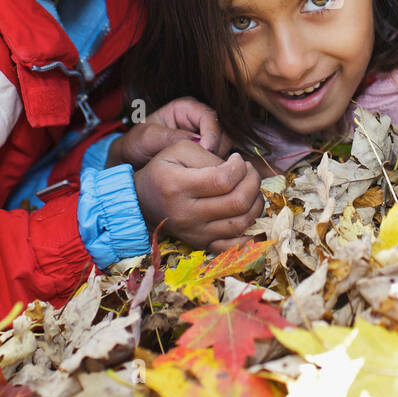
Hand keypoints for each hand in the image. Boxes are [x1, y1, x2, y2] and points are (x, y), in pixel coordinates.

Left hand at [108, 97, 233, 167]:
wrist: (130, 162)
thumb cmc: (136, 145)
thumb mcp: (147, 138)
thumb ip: (170, 138)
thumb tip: (198, 143)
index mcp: (186, 108)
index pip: (210, 116)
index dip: (211, 134)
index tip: (205, 151)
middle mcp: (199, 120)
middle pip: (223, 132)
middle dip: (216, 149)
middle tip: (204, 166)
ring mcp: (205, 138)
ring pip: (225, 147)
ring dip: (216, 160)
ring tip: (200, 173)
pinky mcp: (207, 154)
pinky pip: (220, 159)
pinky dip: (214, 169)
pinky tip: (203, 178)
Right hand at [133, 141, 264, 250]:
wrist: (142, 202)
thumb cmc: (163, 171)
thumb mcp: (178, 150)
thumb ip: (208, 155)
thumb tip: (236, 168)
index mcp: (178, 186)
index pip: (223, 180)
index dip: (239, 168)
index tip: (237, 159)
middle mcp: (186, 214)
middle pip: (237, 203)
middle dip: (252, 182)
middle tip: (248, 171)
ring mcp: (195, 233)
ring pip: (240, 224)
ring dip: (255, 203)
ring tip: (250, 189)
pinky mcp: (201, 244)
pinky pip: (233, 247)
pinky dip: (249, 234)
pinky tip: (250, 215)